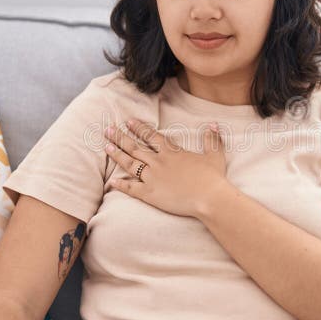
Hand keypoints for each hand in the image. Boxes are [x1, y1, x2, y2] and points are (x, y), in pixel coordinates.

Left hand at [104, 118, 227, 217]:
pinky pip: (131, 188)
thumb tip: (214, 124)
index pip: (151, 136)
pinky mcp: (150, 194)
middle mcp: (158, 162)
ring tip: (106, 147)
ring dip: (117, 155)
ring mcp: (152, 178)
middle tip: (108, 130)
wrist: (209, 198)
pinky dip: (120, 185)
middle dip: (120, 137)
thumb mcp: (214, 155)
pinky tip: (111, 181)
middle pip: (135, 147)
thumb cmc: (213, 178)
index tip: (129, 121)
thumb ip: (212, 139)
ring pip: (129, 164)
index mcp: (171, 152)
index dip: (139, 128)